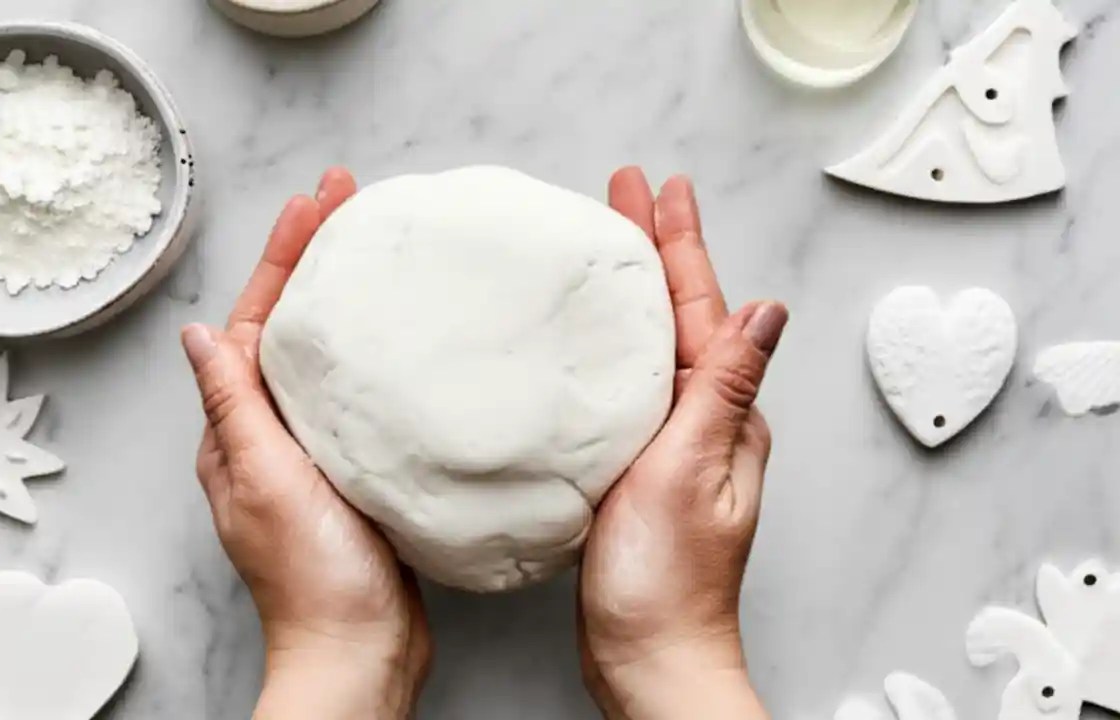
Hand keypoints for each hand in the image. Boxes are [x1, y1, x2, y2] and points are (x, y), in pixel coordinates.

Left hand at [181, 168, 430, 719]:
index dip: (282, 259)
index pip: (254, 323)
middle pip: (286, 328)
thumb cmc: (315, 578)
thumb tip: (196, 336)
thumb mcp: (267, 480)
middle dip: (311, 261)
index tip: (311, 205)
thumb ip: (236, 406)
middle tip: (346, 200)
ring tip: (368, 245)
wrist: (362, 652)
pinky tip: (395, 336)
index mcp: (239, 432)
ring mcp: (310, 454)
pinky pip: (353, 395)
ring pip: (321, 357)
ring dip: (339, 297)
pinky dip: (368, 352)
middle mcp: (268, 437)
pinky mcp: (353, 471)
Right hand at [578, 168, 787, 719]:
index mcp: (722, 415)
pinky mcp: (643, 467)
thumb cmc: (664, 581)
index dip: (679, 246)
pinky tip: (599, 338)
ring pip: (658, 345)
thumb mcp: (689, 471)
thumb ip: (724, 389)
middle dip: (658, 251)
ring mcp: (675, 444)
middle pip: (683, 315)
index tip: (660, 190)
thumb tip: (764, 311)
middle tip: (629, 193)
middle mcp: (706, 422)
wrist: (647, 657)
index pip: (703, 308)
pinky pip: (636, 385)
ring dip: (639, 290)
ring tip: (615, 244)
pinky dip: (620, 346)